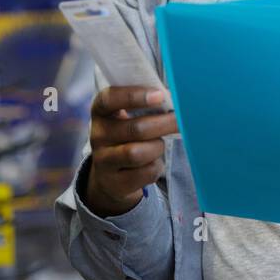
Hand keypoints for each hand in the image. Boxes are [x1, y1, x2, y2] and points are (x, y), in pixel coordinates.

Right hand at [85, 85, 177, 215]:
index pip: (109, 99)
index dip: (133, 96)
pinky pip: (145, 173)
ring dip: (157, 148)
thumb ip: (146, 106)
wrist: (111, 176)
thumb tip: (176, 99)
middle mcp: (98, 135)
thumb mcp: (128, 118)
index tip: (159, 95)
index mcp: (101, 112)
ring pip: (138, 153)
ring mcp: (103, 161)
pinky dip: (156, 167)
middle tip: (181, 120)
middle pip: (135, 128)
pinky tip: (152, 163)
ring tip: (158, 145)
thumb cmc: (128, 137)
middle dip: (164, 124)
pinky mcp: (115, 183)